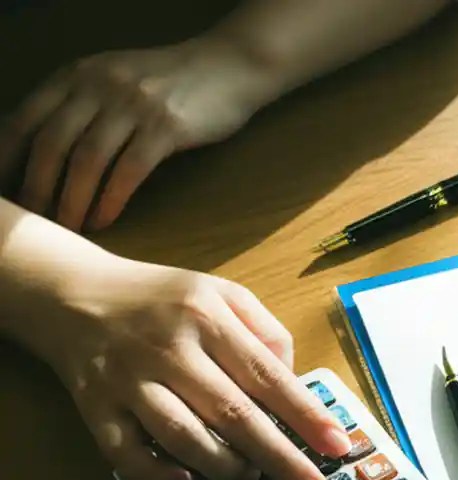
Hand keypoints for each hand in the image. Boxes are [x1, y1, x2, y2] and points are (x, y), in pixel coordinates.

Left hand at [0, 36, 279, 231]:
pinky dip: (111, 200)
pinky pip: (129, 170)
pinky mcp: (167, 126)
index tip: (2, 192)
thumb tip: (43, 151)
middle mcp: (99, 85)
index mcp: (78, 74)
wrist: (228, 66)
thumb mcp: (113, 79)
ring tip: (71, 228)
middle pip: (51, 144)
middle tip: (34, 221)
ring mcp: (134, 104)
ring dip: (73, 201)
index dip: (6, 159)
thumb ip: (79, 103)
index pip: (25, 119)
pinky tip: (105, 220)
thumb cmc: (169, 82)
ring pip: (87, 160)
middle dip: (36, 188)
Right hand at [29, 254, 349, 479]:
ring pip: (183, 436)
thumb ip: (266, 333)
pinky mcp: (93, 405)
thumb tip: (294, 384)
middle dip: (281, 459)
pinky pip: (124, 453)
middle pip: (234, 413)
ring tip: (250, 478)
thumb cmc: (162, 299)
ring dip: (225, 467)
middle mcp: (169, 348)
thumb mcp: (222, 293)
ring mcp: (128, 379)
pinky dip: (156, 475)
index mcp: (208, 316)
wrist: (71, 292)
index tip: (338, 446)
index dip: (306, 415)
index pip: (268, 375)